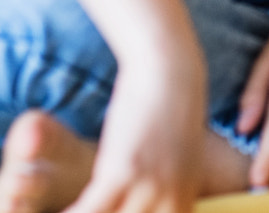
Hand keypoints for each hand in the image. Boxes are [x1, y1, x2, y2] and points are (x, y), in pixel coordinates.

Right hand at [68, 51, 207, 212]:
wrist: (170, 71)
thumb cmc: (169, 109)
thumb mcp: (179, 156)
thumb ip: (169, 185)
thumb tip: (158, 197)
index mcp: (185, 201)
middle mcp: (171, 201)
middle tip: (83, 211)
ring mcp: (149, 189)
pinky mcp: (123, 172)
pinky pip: (88, 212)